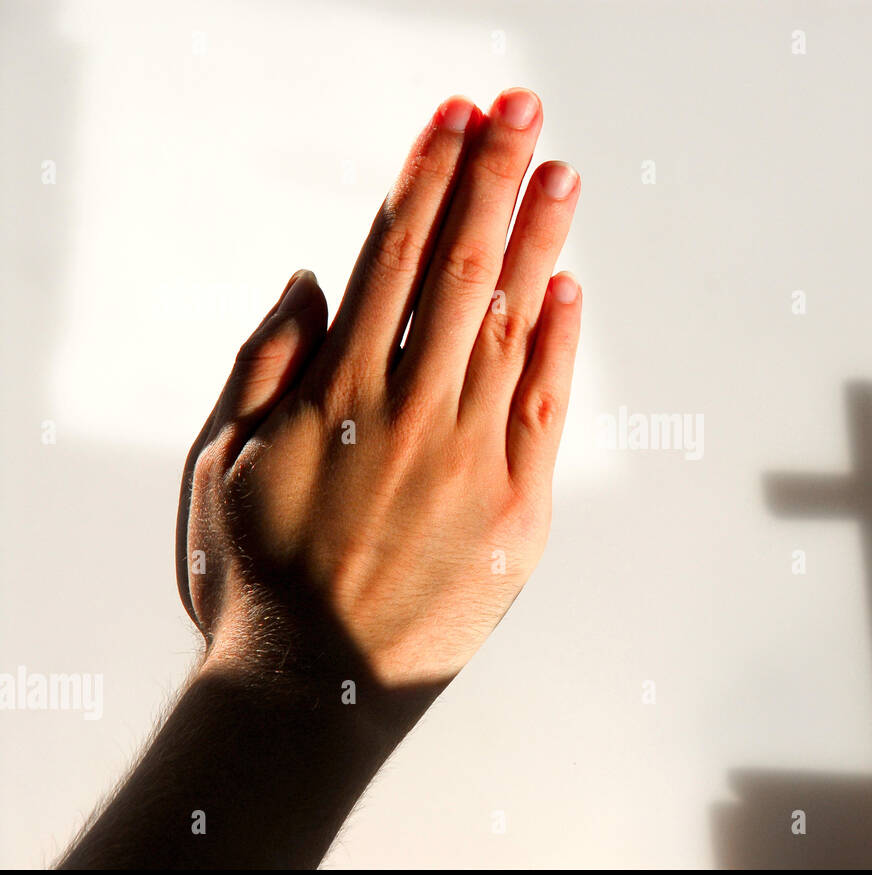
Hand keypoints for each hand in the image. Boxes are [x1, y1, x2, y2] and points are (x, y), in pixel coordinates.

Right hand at [178, 88, 580, 691]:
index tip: (453, 116)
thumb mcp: (222, 464)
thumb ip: (264, 365)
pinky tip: (571, 286)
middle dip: (491, 178)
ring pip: (511, 326)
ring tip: (558, 170)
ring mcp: (469, 462)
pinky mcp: (517, 515)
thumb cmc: (253, 577)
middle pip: (460, 269)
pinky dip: (559, 346)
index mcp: (335, 391)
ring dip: (538, 241)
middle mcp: (408, 413)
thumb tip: (315, 280)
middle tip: (521, 106)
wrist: (312, 691)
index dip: (426, 178)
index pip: (394, 257)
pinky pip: (545, 413)